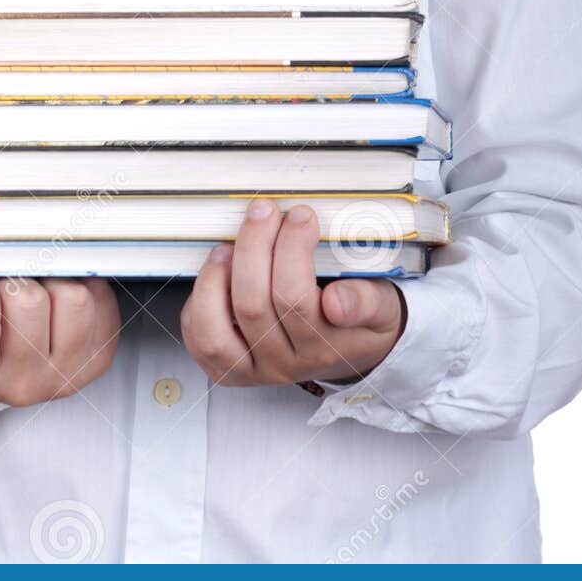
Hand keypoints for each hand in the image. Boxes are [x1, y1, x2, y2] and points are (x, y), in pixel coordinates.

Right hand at [0, 273, 119, 405]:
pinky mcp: (97, 359)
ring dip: (53, 283)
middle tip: (8, 293)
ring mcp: (64, 376)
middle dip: (16, 283)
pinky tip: (61, 301)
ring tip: (37, 294)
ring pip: (72, 298)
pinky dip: (83, 286)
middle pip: (28, 302)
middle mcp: (20, 387)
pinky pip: (99, 300)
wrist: (9, 359)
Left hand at [180, 198, 405, 388]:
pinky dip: (200, 303)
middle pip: (254, 305)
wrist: (349, 351)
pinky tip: (218, 271)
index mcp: (324, 347)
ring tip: (230, 245)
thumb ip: (366, 302)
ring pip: (216, 330)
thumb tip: (338, 303)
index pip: (296, 301)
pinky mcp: (228, 369)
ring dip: (217, 279)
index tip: (303, 215)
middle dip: (254, 246)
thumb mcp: (381, 308)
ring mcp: (254, 369)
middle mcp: (285, 364)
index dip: (293, 251)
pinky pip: (200, 340)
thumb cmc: (360, 321)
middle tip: (266, 210)